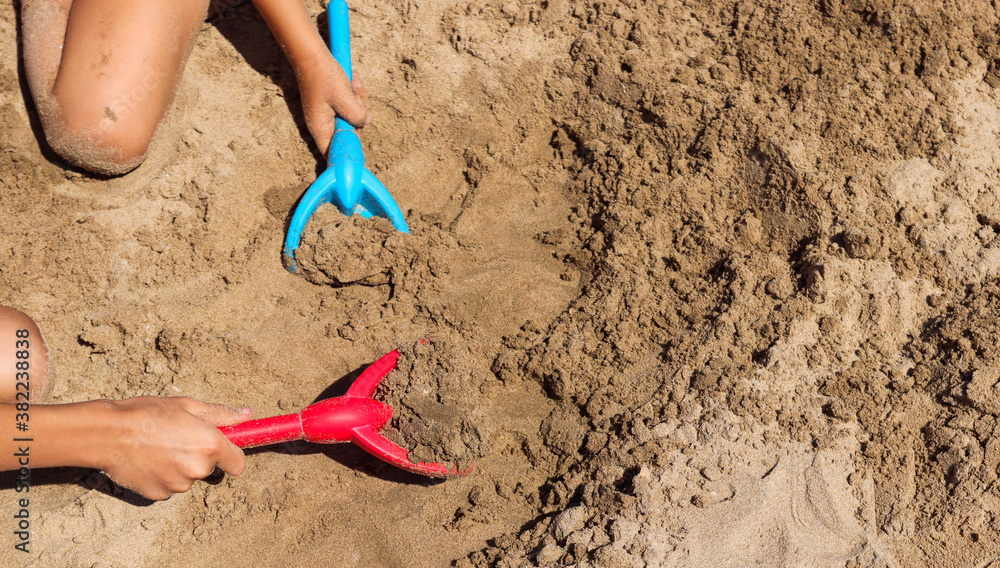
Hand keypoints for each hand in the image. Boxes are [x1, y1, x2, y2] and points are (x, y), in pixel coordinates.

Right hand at [95, 397, 251, 499]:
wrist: (108, 434)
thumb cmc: (147, 414)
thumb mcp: (187, 406)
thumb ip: (221, 414)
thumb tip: (247, 415)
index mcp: (210, 445)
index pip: (238, 464)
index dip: (231, 456)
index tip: (223, 449)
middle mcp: (198, 468)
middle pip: (210, 469)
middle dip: (199, 457)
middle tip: (178, 439)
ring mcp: (178, 485)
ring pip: (188, 478)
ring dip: (179, 467)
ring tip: (158, 447)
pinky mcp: (159, 495)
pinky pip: (169, 486)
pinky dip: (162, 476)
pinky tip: (148, 461)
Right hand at [296, 49, 370, 156]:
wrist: (312, 54)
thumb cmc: (324, 76)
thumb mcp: (344, 97)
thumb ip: (356, 115)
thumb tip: (365, 122)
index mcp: (321, 128)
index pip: (332, 152)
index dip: (348, 148)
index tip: (359, 134)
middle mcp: (323, 124)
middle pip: (349, 132)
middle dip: (359, 115)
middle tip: (358, 97)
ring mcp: (329, 114)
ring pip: (352, 116)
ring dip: (359, 100)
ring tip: (355, 82)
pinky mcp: (334, 104)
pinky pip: (350, 104)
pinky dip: (355, 93)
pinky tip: (354, 79)